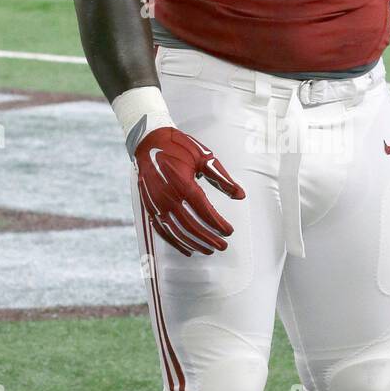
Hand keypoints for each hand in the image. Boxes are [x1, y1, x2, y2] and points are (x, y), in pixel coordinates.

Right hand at [131, 125, 244, 255]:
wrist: (148, 141)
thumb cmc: (179, 147)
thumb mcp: (204, 157)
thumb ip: (222, 178)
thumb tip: (241, 196)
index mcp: (182, 183)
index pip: (204, 210)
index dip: (217, 224)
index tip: (229, 232)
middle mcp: (167, 196)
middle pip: (191, 225)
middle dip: (209, 238)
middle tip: (223, 246)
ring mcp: (156, 203)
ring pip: (177, 231)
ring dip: (194, 243)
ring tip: (209, 250)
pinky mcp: (149, 206)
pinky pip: (162, 230)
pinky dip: (175, 242)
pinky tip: (187, 250)